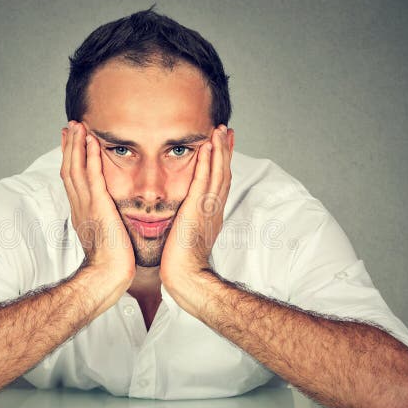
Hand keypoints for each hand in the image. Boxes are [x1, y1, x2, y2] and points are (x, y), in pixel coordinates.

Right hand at [60, 121, 134, 288]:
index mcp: (82, 213)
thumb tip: (113, 219)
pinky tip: (92, 141)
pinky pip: (92, 177)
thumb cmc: (111, 264)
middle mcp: (80, 207)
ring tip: (77, 125)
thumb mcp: (107, 237)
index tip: (72, 143)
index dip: (71, 160)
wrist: (107, 277)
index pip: (73, 181)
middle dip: (69, 147)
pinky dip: (90, 158)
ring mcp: (87, 206)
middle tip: (70, 126)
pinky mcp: (98, 207)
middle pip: (69, 170)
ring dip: (77, 145)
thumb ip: (107, 224)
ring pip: (76, 169)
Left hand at [159, 124, 233, 312]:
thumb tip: (180, 216)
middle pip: (224, 173)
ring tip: (220, 130)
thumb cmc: (182, 264)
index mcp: (211, 214)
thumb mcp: (186, 237)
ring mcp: (207, 208)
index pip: (219, 183)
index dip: (222, 163)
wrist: (186, 277)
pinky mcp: (198, 209)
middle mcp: (213, 209)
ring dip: (219, 150)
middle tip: (227, 131)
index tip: (223, 146)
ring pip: (217, 173)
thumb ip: (187, 222)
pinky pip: (204, 181)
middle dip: (225, 151)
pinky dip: (207, 163)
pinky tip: (206, 147)